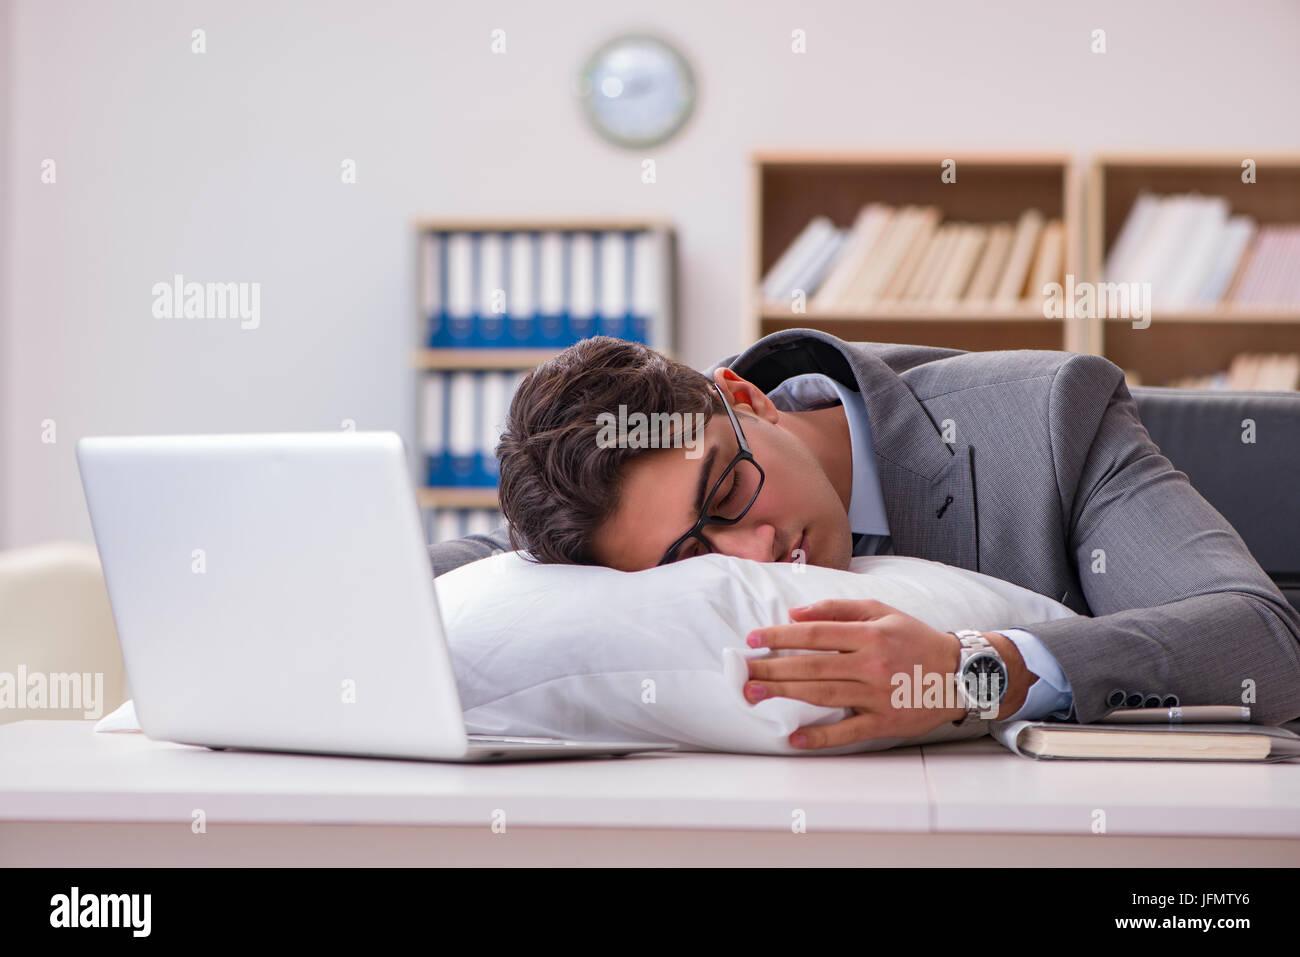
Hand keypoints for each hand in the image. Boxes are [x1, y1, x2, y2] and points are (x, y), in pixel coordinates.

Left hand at [743, 599, 1026, 748]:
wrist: (960, 674)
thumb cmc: (915, 640)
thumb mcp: (882, 612)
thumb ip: (839, 609)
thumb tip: (796, 614)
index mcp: (870, 634)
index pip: (815, 633)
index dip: (781, 636)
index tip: (753, 639)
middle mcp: (871, 663)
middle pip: (812, 666)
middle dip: (772, 668)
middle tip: (741, 672)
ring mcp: (877, 695)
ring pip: (822, 695)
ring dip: (784, 695)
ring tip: (754, 695)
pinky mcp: (884, 722)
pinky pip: (847, 731)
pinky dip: (820, 737)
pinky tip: (793, 738)